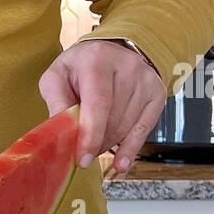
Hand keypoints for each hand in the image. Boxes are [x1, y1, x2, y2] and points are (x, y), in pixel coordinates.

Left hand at [38, 39, 166, 173]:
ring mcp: (145, 79)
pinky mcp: (157, 93)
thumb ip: (56, 102)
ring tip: (95, 144)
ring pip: (127, 126)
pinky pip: (144, 129)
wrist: (109, 51)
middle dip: (96, 142)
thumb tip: (61, 133)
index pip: (98, 103)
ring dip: (108, 143)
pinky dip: (130, 149)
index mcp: (97, 59)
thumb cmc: (79, 67)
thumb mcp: (57, 77)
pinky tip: (121, 162)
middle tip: (82, 151)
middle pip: (113, 119)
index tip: (82, 158)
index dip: (90, 135)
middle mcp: (127, 66)